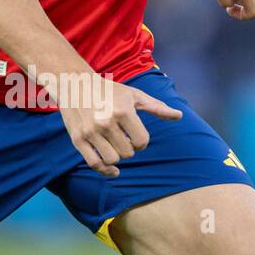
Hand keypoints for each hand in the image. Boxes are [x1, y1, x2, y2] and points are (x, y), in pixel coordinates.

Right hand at [58, 75, 181, 176]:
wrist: (75, 84)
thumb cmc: (109, 90)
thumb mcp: (134, 95)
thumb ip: (157, 107)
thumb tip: (179, 116)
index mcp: (122, 111)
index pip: (141, 141)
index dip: (142, 141)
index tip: (136, 134)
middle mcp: (106, 122)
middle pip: (128, 153)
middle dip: (129, 148)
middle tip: (124, 138)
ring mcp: (90, 132)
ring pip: (112, 160)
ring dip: (118, 156)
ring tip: (115, 146)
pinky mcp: (78, 139)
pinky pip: (94, 164)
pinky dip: (106, 171)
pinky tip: (113, 170)